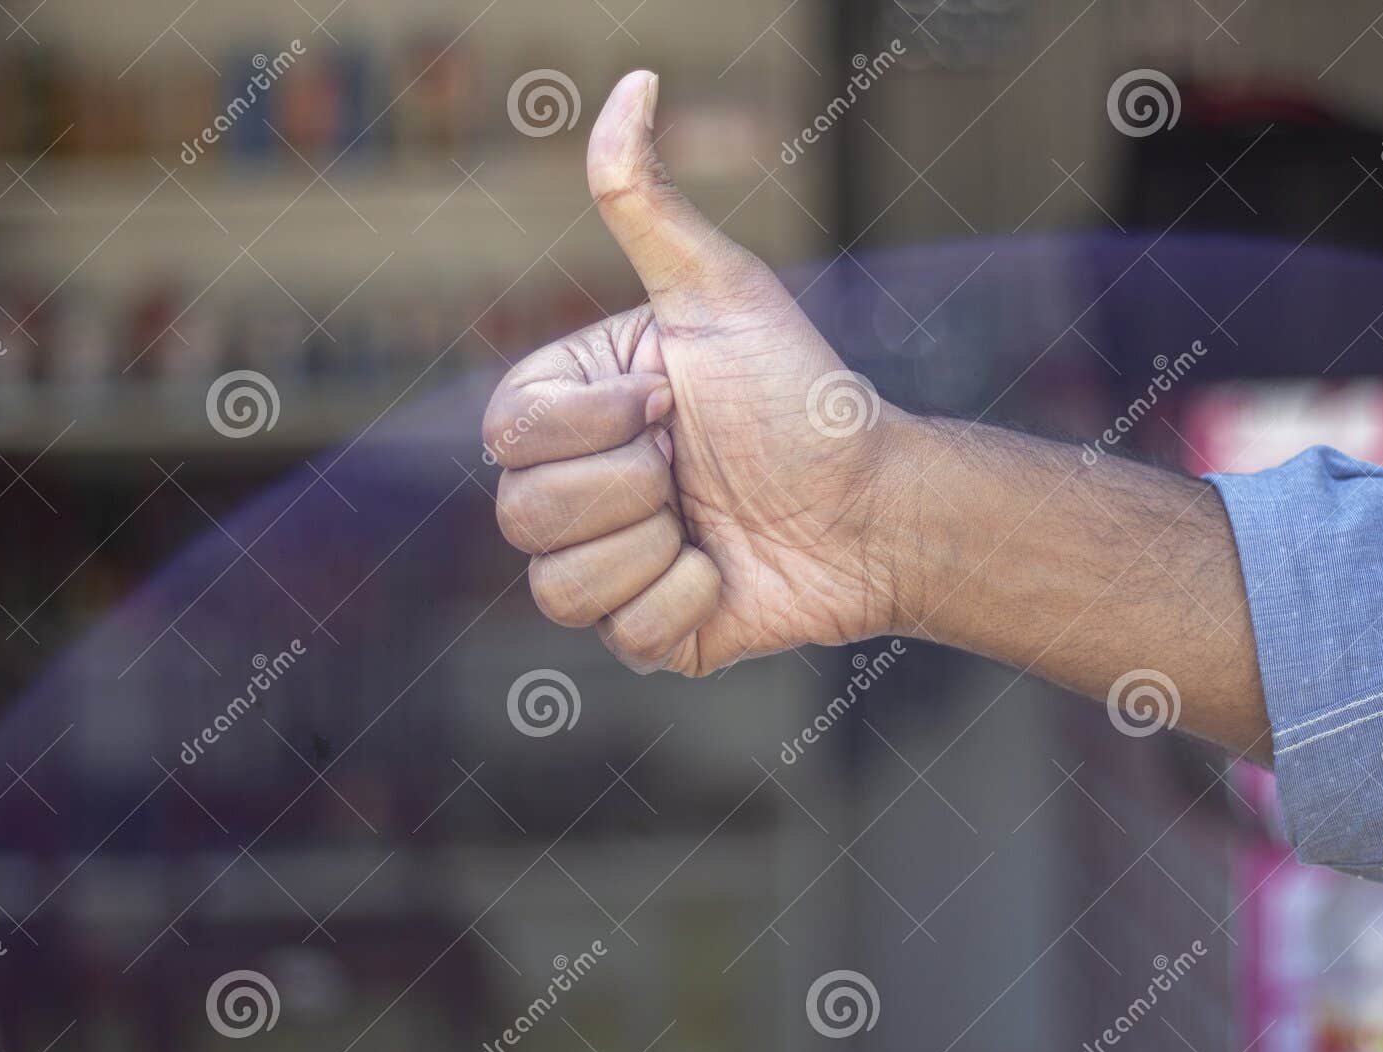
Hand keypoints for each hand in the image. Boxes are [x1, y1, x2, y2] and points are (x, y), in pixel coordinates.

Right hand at [484, 71, 904, 675]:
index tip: (672, 398)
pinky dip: (690, 605)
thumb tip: (632, 81)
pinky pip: (620, 639)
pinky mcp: (645, 634)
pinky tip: (729, 575)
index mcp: (575, 411)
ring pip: (555, 590)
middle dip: (631, 488)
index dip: (592, 424)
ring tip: (709, 523)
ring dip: (655, 550)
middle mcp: (576, 489)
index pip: (507, 434)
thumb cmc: (798, 391)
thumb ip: (648, 201)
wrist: (874, 505)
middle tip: (693, 464)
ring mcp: (607, 566)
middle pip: (521, 514)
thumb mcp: (722, 291)